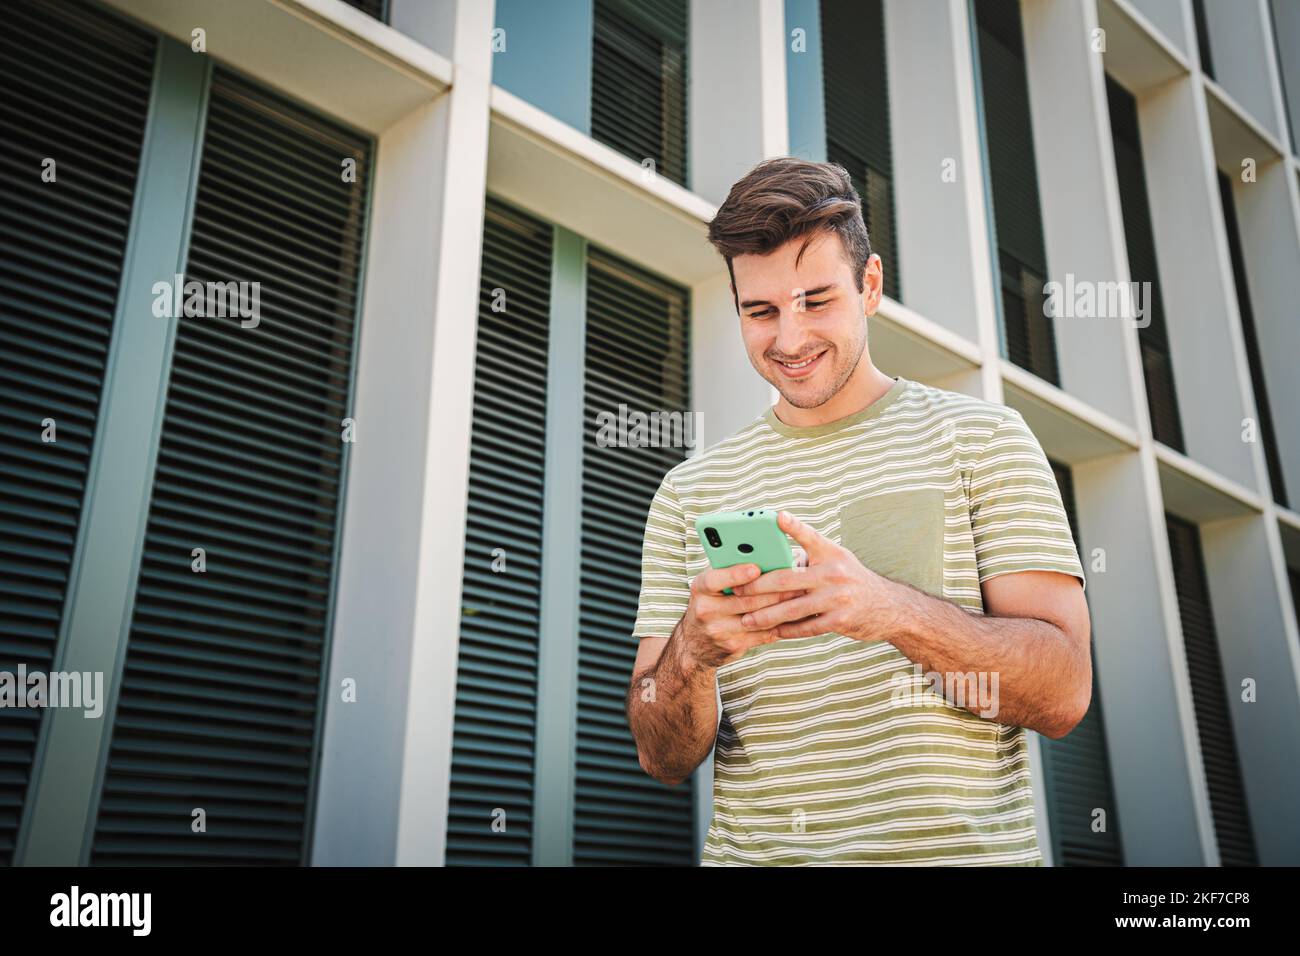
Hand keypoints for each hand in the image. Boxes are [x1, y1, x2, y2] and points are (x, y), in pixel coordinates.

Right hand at [679, 562, 809, 667]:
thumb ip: (730, 568)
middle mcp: (706, 610)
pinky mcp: (734, 646)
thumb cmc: (712, 600)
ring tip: (801, 595)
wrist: (696, 642)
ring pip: (757, 618)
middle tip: (796, 580)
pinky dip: (781, 624)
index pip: (715, 579)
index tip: (756, 568)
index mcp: (700, 588)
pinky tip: (796, 614)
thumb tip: (764, 551)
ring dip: (782, 607)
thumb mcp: (712, 583)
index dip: (735, 574)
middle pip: (744, 600)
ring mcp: (719, 630)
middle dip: (773, 590)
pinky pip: (762, 634)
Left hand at [731, 510, 897, 641]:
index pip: (809, 536)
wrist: (889, 606)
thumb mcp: (837, 560)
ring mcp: (838, 597)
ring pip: (792, 607)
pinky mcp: (840, 620)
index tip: (777, 516)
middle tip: (737, 592)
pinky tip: (772, 632)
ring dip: (766, 616)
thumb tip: (770, 560)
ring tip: (747, 620)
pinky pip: (806, 627)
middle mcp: (835, 572)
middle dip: (757, 587)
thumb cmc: (851, 580)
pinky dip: (787, 630)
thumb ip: (809, 557)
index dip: (793, 526)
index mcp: (831, 553)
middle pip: (787, 579)